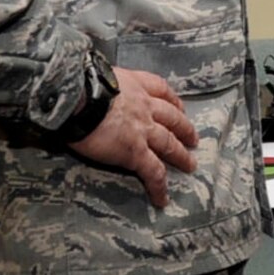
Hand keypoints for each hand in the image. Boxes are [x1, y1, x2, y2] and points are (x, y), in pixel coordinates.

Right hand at [69, 67, 199, 207]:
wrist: (80, 97)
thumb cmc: (80, 84)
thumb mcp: (98, 75)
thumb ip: (103, 83)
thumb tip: (91, 86)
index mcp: (135, 86)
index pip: (161, 90)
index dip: (172, 100)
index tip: (179, 106)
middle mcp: (145, 107)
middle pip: (172, 119)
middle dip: (184, 129)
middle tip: (193, 139)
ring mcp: (143, 130)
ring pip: (169, 144)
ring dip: (181, 155)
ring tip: (190, 165)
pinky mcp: (135, 152)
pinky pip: (152, 172)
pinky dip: (159, 187)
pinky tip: (162, 199)